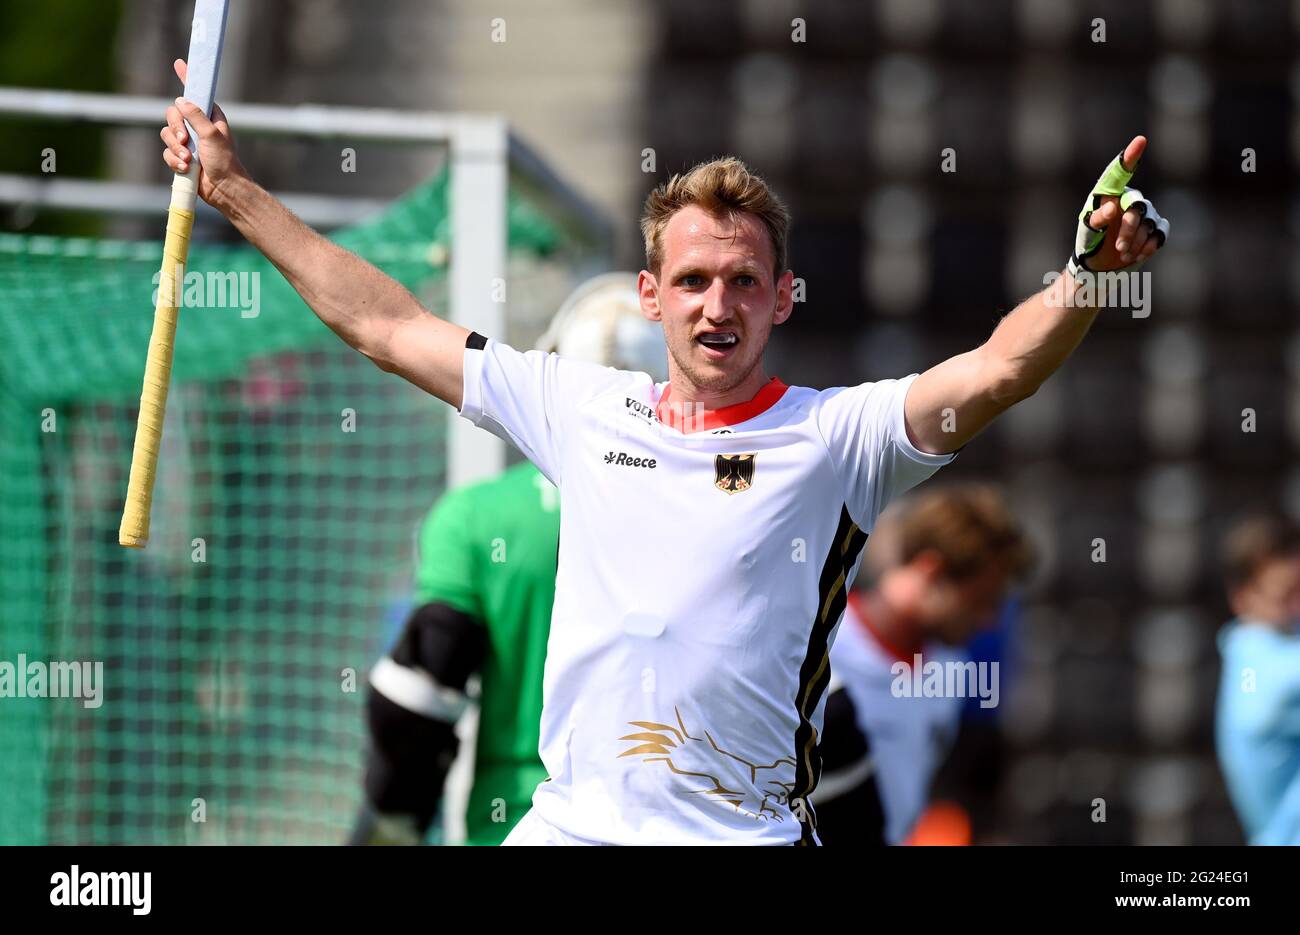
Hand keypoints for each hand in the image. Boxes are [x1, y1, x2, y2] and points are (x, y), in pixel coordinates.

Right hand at [160, 58, 245, 208]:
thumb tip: (180, 100)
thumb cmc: (224, 162)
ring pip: (167, 134)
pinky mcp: (181, 155)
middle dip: (175, 127)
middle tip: (186, 139)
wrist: (223, 189)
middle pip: (172, 114)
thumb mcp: (212, 135)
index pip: (196, 93)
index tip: (180, 63)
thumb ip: (196, 116)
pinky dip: (174, 160)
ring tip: (188, 159)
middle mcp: (197, 126)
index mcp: (209, 117)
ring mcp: (188, 141)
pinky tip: (185, 168)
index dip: (187, 78)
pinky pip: (167, 151)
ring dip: (176, 148)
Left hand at [1069, 135, 1169, 275]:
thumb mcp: (1088, 231)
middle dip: (1129, 230)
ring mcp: (1145, 212)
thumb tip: (1112, 207)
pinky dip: (1149, 246)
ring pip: (1149, 223)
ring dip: (1136, 242)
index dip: (1130, 156)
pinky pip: (1160, 232)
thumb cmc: (1090, 241)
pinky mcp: (1155, 227)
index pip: (1119, 173)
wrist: (1100, 263)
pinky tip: (1138, 255)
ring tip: (1122, 254)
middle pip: (1137, 208)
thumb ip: (1097, 218)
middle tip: (1118, 247)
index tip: (1141, 141)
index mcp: (1109, 194)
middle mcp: (1129, 199)